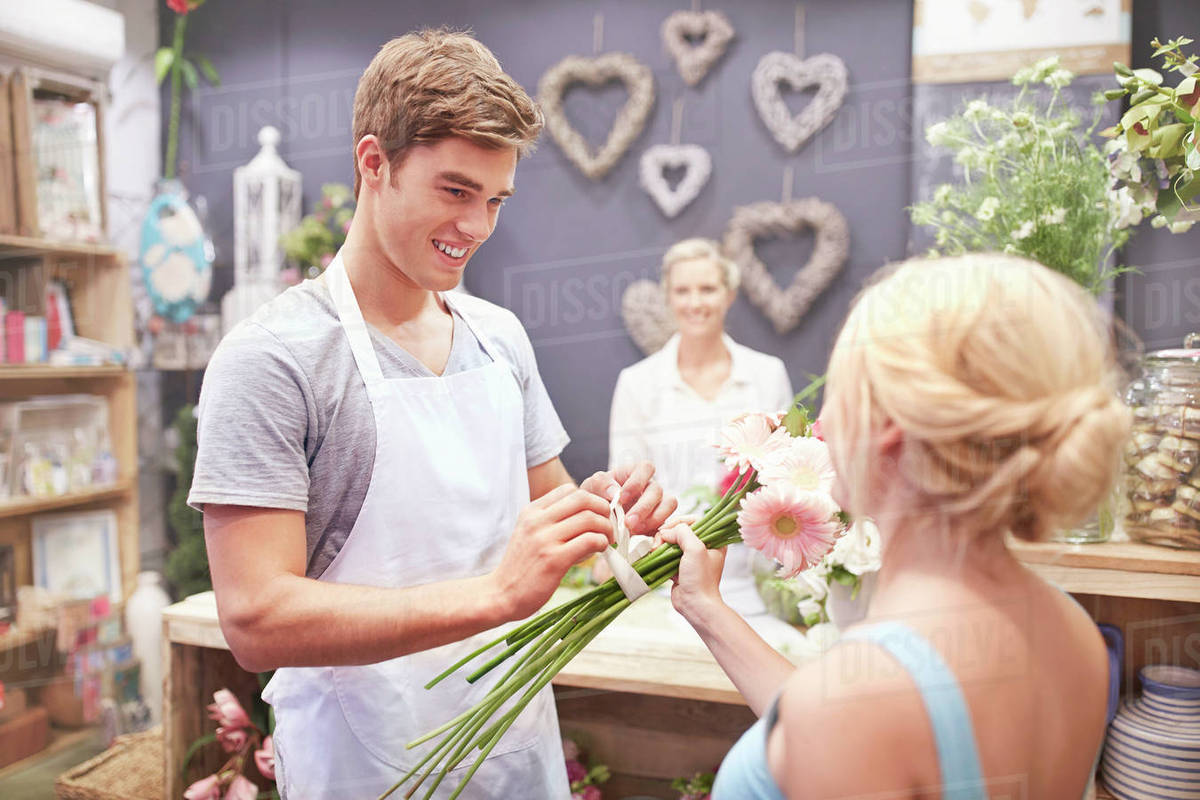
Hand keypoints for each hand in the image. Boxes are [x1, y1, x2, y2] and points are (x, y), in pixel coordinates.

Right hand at [492, 484, 612, 619]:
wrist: (501, 594)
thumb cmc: (521, 566)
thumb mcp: (529, 533)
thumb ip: (551, 520)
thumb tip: (587, 514)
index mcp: (531, 511)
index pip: (569, 490)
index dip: (590, 499)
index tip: (598, 514)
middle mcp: (537, 521)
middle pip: (582, 499)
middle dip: (603, 509)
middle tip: (609, 525)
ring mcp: (544, 539)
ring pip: (589, 518)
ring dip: (606, 528)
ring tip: (607, 540)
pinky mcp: (554, 560)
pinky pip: (589, 540)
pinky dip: (602, 542)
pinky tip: (601, 550)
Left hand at [580, 461, 677, 536]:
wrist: (597, 516)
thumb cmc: (596, 495)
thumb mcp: (593, 486)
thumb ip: (602, 484)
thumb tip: (615, 492)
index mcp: (635, 472)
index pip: (646, 468)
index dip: (637, 482)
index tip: (621, 498)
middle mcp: (649, 486)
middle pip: (657, 490)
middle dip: (644, 507)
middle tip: (628, 522)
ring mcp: (657, 503)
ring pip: (669, 504)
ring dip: (654, 518)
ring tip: (634, 530)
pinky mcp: (658, 520)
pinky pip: (666, 524)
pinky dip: (657, 532)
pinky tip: (641, 538)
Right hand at [657, 521, 726, 624]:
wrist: (695, 604)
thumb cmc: (700, 579)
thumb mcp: (695, 549)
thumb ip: (683, 533)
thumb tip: (666, 532)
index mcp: (714, 541)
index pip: (695, 521)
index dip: (679, 522)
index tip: (668, 528)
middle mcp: (702, 547)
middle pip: (680, 530)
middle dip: (667, 534)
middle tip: (659, 542)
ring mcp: (690, 557)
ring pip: (672, 542)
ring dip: (661, 544)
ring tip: (655, 550)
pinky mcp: (679, 566)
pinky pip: (666, 554)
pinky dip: (659, 553)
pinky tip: (654, 555)